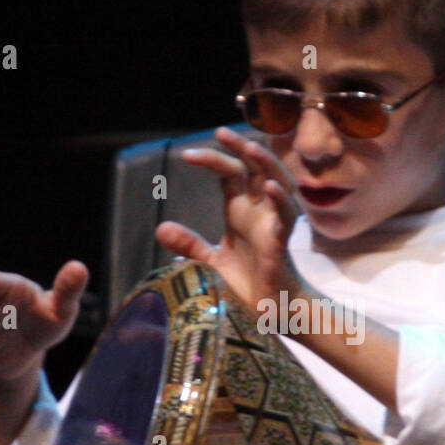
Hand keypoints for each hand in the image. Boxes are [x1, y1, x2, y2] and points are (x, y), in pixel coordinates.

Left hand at [154, 127, 303, 312]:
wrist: (270, 311)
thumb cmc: (249, 282)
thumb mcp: (213, 260)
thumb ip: (190, 244)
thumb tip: (160, 228)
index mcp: (240, 210)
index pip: (229, 174)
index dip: (213, 160)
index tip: (188, 155)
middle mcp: (258, 211)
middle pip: (253, 169)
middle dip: (240, 149)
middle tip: (221, 133)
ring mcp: (272, 224)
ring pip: (276, 183)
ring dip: (265, 164)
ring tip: (250, 148)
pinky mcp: (281, 243)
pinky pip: (284, 216)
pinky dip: (279, 200)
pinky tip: (270, 187)